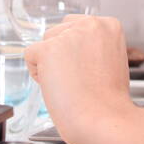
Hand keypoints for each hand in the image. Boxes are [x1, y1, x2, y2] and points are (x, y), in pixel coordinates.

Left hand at [24, 15, 134, 143]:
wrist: (103, 119)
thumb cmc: (109, 100)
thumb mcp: (112, 60)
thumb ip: (95, 46)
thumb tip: (74, 48)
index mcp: (109, 26)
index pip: (78, 27)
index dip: (78, 51)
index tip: (87, 69)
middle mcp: (90, 24)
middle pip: (60, 31)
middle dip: (62, 54)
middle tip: (77, 79)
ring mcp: (68, 35)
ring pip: (45, 43)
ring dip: (50, 63)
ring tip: (70, 84)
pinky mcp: (48, 49)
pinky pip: (30, 56)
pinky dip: (38, 73)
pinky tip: (56, 86)